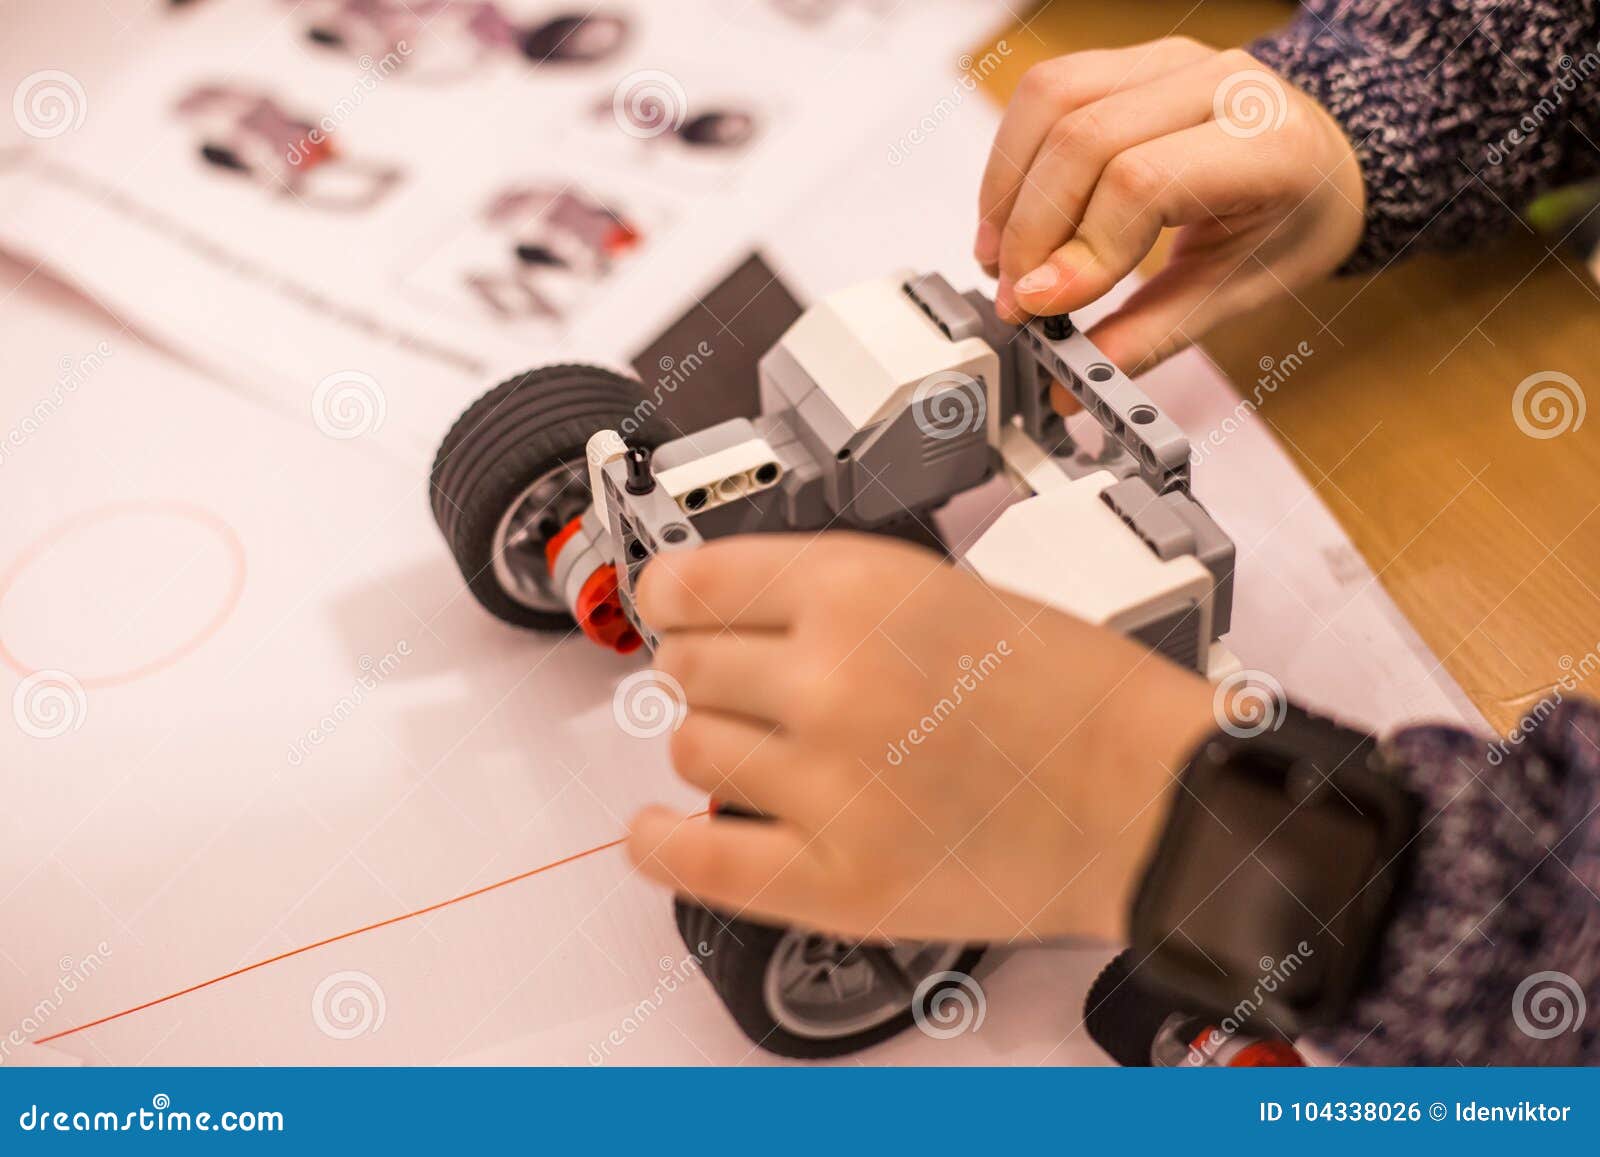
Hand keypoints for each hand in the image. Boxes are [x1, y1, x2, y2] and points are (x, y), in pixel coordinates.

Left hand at [625, 532, 1216, 943]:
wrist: (1149, 798)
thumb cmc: (1070, 697)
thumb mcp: (943, 590)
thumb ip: (828, 596)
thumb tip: (717, 613)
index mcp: (859, 591)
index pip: (691, 583)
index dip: (672, 597)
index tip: (671, 608)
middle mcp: (833, 681)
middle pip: (686, 668)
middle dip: (711, 673)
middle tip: (753, 687)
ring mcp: (830, 786)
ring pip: (693, 752)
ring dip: (718, 747)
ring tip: (775, 754)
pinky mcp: (839, 882)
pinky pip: (698, 858)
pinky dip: (662, 845)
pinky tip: (656, 832)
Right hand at [976, 38, 1363, 379]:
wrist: (1324, 157)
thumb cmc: (1292, 219)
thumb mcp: (1236, 291)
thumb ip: (1153, 333)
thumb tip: (1077, 383)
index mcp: (1265, 142)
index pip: (1140, 182)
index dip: (1078, 250)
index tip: (1041, 309)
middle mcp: (1217, 82)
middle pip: (1082, 139)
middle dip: (1030, 230)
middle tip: (1015, 300)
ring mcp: (1168, 59)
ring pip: (1050, 101)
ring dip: (1006, 188)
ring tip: (999, 257)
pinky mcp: (1129, 60)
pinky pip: (1046, 92)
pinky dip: (1012, 158)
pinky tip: (1010, 214)